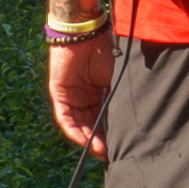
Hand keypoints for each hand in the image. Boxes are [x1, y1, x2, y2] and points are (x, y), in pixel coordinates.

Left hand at [46, 31, 113, 157]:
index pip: (102, 118)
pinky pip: (65, 117)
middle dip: (98, 141)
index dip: (109, 133)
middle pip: (90, 124)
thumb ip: (116, 97)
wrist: (86, 32)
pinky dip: (73, 129)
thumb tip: (128, 119)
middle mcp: (84, 96)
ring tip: (99, 151)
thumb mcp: (115, 78)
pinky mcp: (59, 93)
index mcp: (99, 92)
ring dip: (87, 139)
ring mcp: (71, 95)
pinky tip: (83, 139)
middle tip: (108, 154)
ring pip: (78, 123)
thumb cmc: (105, 49)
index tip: (118, 146)